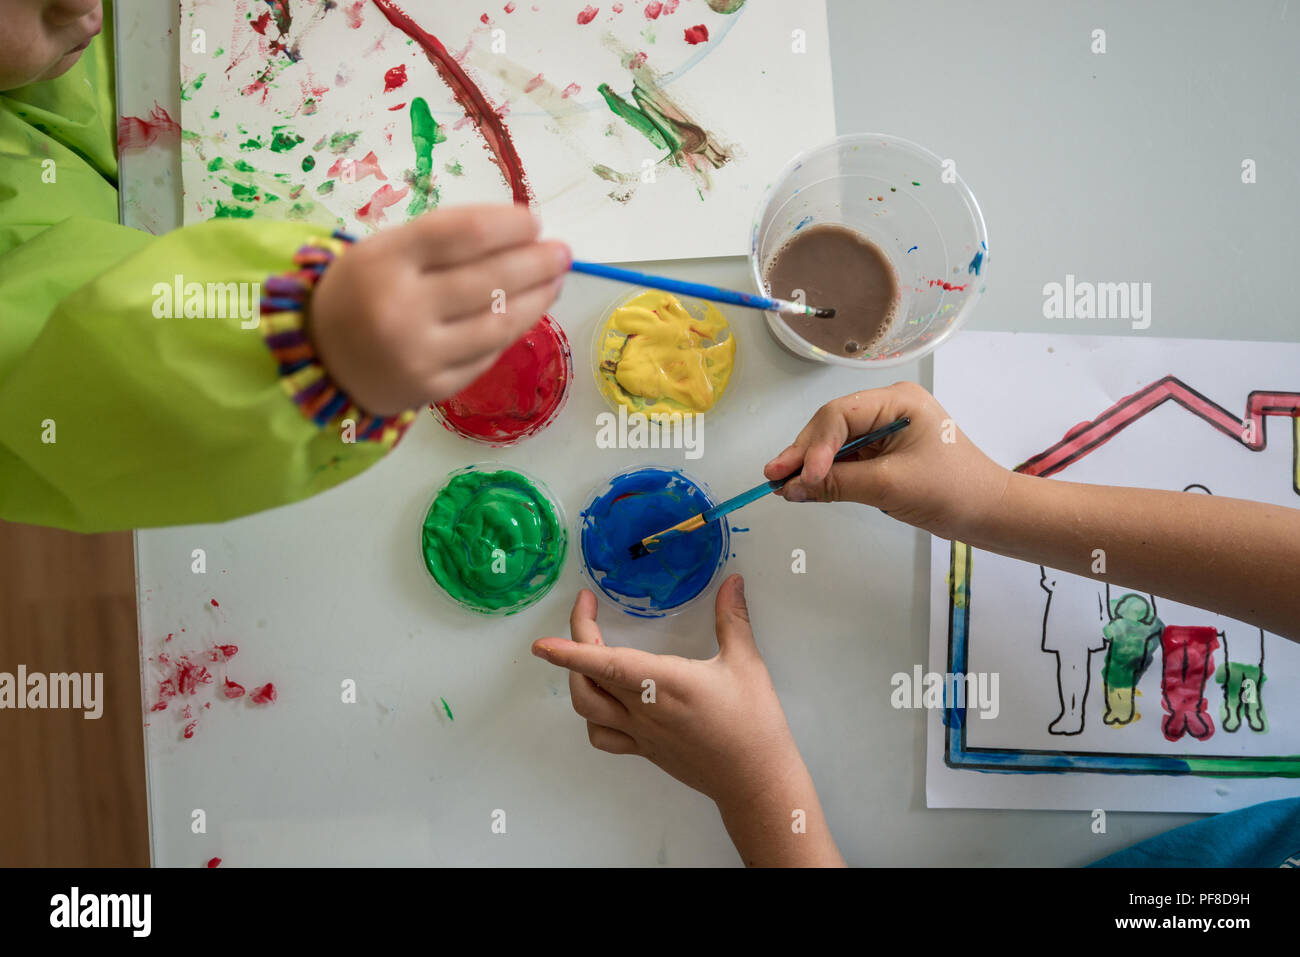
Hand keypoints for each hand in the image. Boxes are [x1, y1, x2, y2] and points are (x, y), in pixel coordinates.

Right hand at [307, 204, 569, 413]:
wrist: (318, 361)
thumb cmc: (360, 292)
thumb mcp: (383, 252)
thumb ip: (442, 243)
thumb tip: (518, 235)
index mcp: (384, 260)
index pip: (463, 234)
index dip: (508, 226)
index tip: (534, 222)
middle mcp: (401, 308)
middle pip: (489, 279)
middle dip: (535, 263)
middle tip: (562, 252)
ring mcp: (418, 354)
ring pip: (497, 323)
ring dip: (536, 299)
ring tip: (556, 280)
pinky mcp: (432, 388)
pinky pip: (486, 355)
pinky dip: (511, 331)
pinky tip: (527, 312)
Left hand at [533, 576, 843, 865]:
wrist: (755, 781)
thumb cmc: (753, 724)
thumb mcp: (746, 663)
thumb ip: (732, 618)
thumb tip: (732, 581)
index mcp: (664, 684)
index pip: (605, 664)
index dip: (570, 650)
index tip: (543, 642)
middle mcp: (644, 710)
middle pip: (587, 681)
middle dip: (574, 646)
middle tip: (588, 613)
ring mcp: (641, 734)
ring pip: (588, 710)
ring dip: (578, 680)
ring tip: (587, 652)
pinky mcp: (645, 750)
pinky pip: (603, 736)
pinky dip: (592, 716)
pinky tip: (603, 701)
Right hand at [763, 380, 1009, 539]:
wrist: (990, 513)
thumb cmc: (953, 491)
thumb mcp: (890, 486)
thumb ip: (837, 484)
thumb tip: (792, 488)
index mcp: (897, 401)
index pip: (839, 415)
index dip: (815, 446)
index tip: (802, 477)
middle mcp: (889, 408)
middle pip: (832, 425)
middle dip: (804, 453)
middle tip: (774, 477)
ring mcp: (886, 429)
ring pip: (835, 443)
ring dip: (811, 465)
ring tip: (782, 484)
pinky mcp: (884, 452)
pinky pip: (847, 458)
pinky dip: (827, 474)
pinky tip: (805, 486)